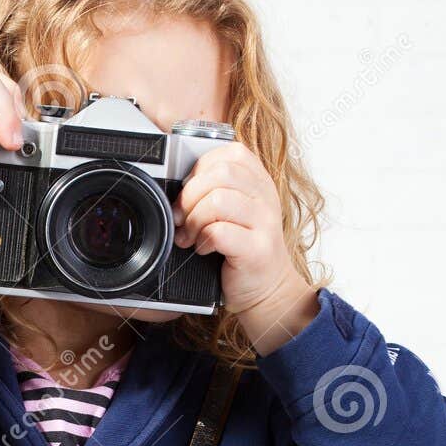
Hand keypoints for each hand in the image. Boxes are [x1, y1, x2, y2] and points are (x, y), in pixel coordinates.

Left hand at [174, 142, 318, 353]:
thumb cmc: (244, 250)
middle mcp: (266, 197)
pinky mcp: (257, 250)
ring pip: (218, 200)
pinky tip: (204, 249)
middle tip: (183, 218)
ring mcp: (265, 223)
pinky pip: (219, 232)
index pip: (228, 154)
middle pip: (221, 173)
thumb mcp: (235, 211)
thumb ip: (215, 190)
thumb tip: (177, 186)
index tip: (190, 193)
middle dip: (191, 195)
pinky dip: (203, 240)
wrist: (268, 291)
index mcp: (260, 181)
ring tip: (192, 236)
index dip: (200, 170)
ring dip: (194, 220)